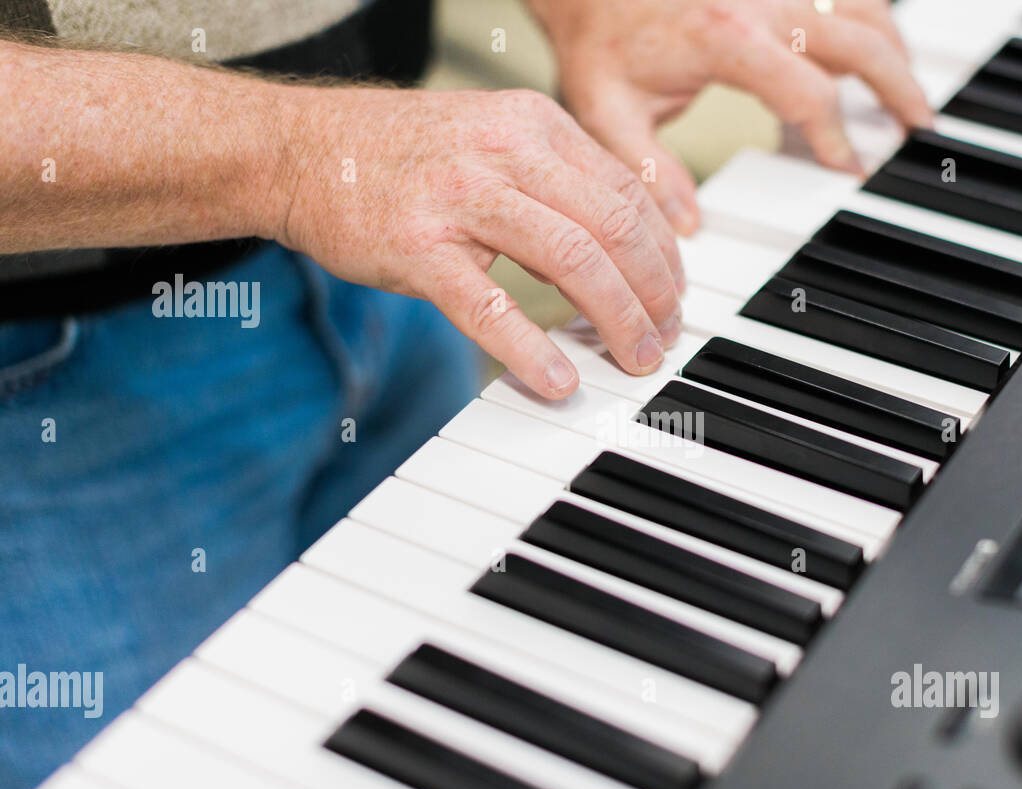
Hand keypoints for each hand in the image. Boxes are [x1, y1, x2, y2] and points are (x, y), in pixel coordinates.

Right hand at [274, 87, 683, 398]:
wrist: (300, 151)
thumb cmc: (401, 157)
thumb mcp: (492, 141)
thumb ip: (555, 183)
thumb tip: (622, 250)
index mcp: (533, 124)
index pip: (626, 191)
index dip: (663, 252)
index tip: (674, 294)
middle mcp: (505, 151)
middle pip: (612, 225)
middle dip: (653, 291)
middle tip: (664, 336)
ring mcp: (460, 197)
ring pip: (571, 258)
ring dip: (616, 318)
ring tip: (634, 359)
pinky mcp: (418, 248)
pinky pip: (489, 306)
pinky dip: (531, 349)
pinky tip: (558, 382)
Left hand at [528, 0, 932, 234]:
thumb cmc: (599, 36)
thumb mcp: (608, 111)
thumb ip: (649, 173)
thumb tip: (689, 227)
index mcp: (729, 37)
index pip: (809, 94)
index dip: (834, 136)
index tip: (847, 167)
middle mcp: (765, 0)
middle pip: (861, 41)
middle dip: (898, 88)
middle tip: (918, 129)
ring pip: (863, 7)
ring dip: (893, 49)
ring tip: (907, 93)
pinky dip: (868, 16)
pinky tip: (875, 44)